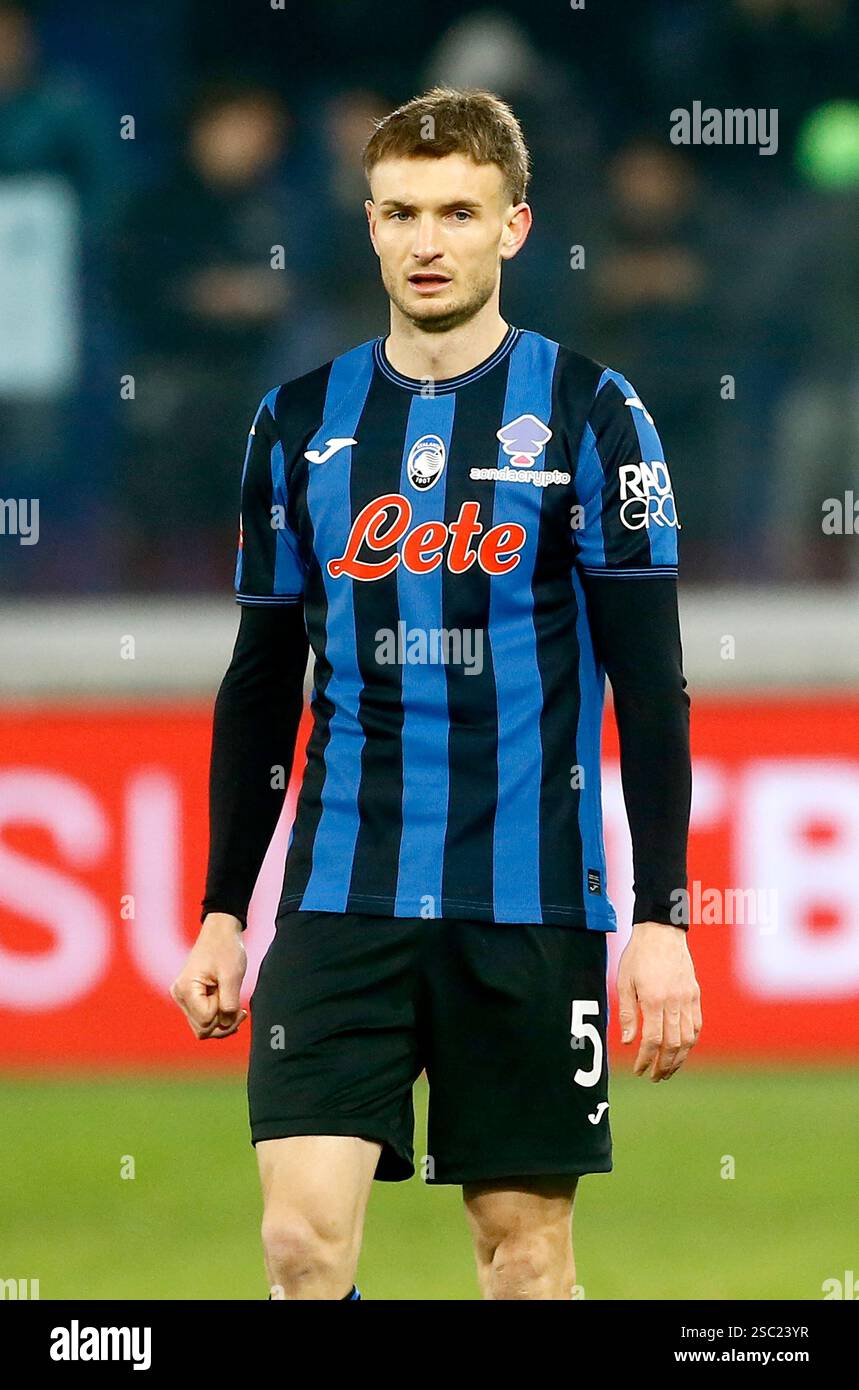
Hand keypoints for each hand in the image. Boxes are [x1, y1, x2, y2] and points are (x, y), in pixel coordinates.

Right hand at [170, 913, 247, 1039]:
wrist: (220, 931)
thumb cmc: (226, 949)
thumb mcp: (232, 976)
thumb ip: (229, 1003)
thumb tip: (225, 1025)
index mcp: (186, 989)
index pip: (206, 1021)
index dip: (224, 1014)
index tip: (235, 999)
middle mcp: (179, 996)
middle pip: (202, 1030)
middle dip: (223, 1023)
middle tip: (241, 1009)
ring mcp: (182, 997)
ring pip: (202, 1027)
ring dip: (222, 1021)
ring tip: (237, 1009)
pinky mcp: (189, 997)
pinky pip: (202, 1018)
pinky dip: (217, 1017)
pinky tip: (230, 1008)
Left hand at [617, 921, 701, 1080]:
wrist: (662, 932)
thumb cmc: (638, 956)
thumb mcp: (624, 981)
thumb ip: (628, 1013)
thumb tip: (628, 1042)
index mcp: (654, 999)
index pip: (653, 1040)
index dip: (646, 1059)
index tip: (638, 1070)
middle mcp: (674, 1002)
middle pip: (673, 1044)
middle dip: (663, 1066)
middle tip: (654, 1077)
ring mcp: (688, 999)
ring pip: (688, 1039)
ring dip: (678, 1059)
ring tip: (668, 1070)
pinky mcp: (695, 995)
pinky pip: (696, 1025)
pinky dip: (690, 1042)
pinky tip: (681, 1050)